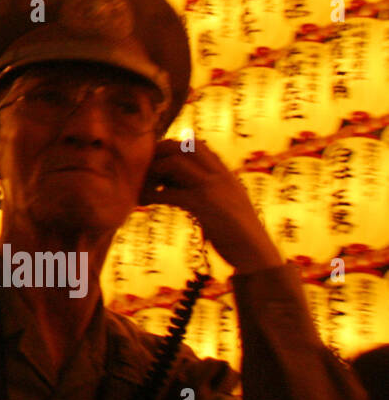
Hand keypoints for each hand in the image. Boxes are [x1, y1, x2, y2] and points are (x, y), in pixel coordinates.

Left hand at [140, 139, 283, 274]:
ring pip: (174, 163)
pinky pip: (170, 193)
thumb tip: (169, 179)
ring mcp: (213, 188)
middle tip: (144, 172)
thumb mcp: (222, 202)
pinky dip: (151, 195)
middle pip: (181, 145)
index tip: (155, 165)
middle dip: (157, 154)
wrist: (256, 256)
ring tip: (143, 189)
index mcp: (223, 172)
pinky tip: (143, 203)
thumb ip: (202, 187)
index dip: (169, 149)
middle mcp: (219, 175)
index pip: (193, 143)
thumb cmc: (235, 232)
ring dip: (152, 174)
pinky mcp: (204, 206)